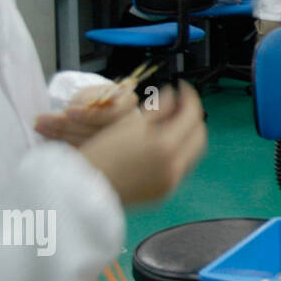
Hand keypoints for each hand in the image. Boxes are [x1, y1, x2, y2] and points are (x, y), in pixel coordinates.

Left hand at [34, 84, 137, 147]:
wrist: (104, 108)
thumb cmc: (99, 96)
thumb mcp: (96, 89)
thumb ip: (91, 97)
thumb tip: (84, 104)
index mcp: (128, 105)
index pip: (111, 115)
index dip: (89, 115)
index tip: (68, 111)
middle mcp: (126, 127)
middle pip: (95, 131)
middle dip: (67, 126)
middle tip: (42, 121)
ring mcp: (115, 143)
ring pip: (86, 142)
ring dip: (59, 135)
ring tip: (39, 126)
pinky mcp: (101, 153)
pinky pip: (81, 150)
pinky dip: (63, 143)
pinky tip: (47, 138)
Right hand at [79, 84, 206, 206]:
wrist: (81, 190)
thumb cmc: (99, 154)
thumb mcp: (127, 124)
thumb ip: (156, 109)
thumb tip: (173, 94)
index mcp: (165, 147)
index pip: (192, 116)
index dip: (190, 98)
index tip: (183, 88)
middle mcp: (174, 167)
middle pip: (199, 136)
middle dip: (193, 118)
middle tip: (181, 104)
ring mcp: (171, 182)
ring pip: (193, 153)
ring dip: (188, 135)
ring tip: (172, 121)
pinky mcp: (164, 192)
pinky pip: (181, 167)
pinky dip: (179, 152)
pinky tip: (164, 142)